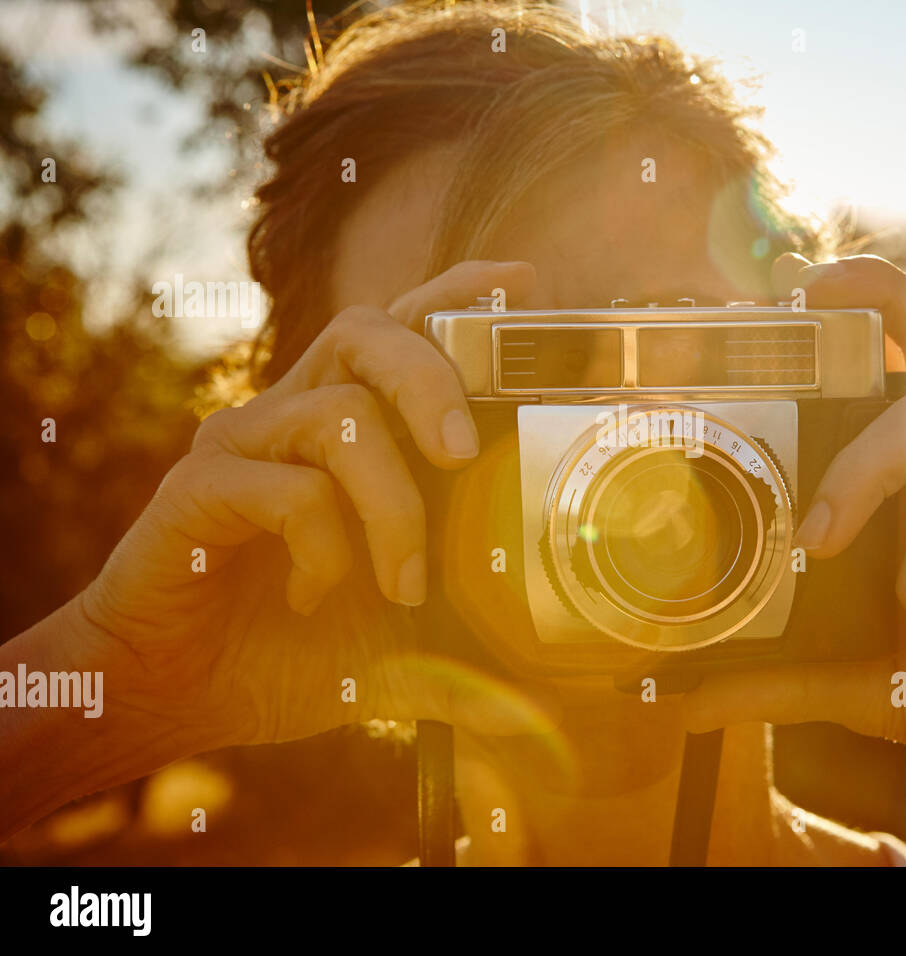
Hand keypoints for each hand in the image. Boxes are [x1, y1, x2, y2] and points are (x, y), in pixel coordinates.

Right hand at [78, 260, 558, 748]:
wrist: (184, 698)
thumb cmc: (299, 652)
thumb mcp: (409, 642)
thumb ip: (477, 636)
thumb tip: (561, 677)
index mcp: (350, 428)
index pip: (406, 330)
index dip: (459, 296)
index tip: (525, 286)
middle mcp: (297, 416)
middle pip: (368, 333)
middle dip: (433, 381)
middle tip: (462, 455)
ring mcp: (245, 447)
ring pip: (340, 418)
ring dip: (393, 508)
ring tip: (403, 585)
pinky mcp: (198, 490)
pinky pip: (286, 489)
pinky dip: (324, 548)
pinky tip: (313, 594)